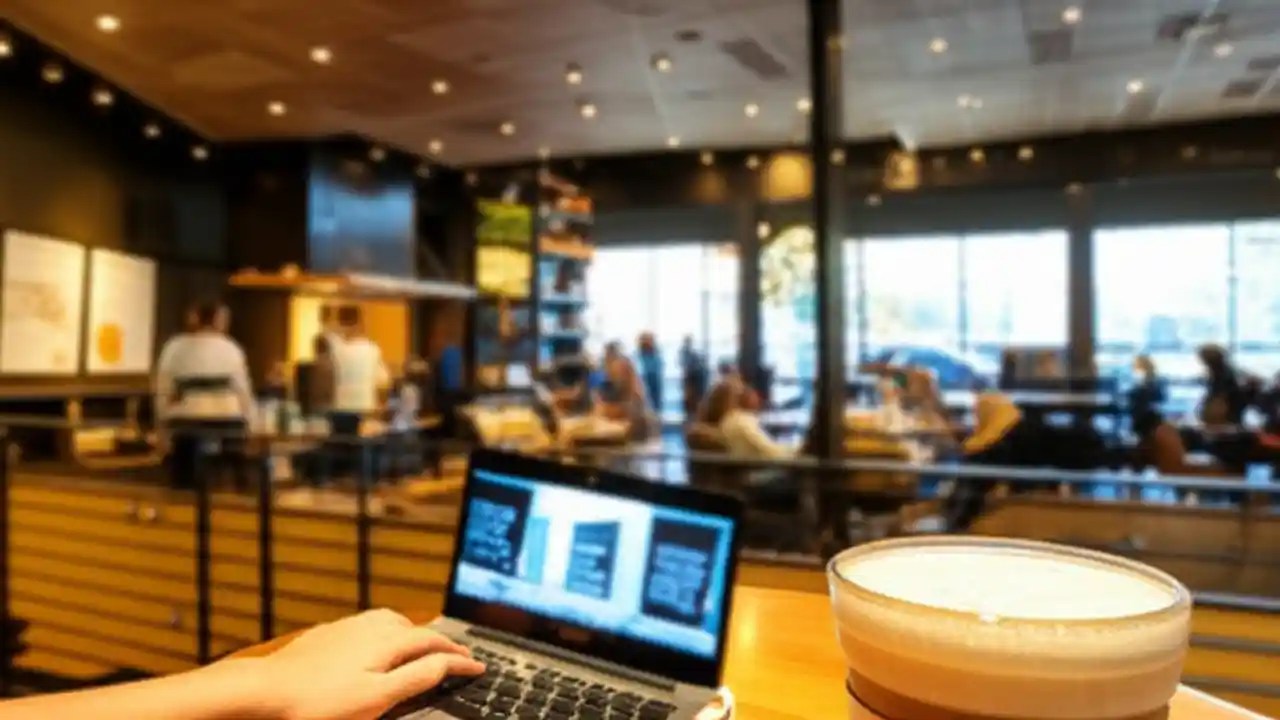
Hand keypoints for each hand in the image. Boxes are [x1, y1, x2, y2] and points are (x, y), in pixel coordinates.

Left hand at [261, 609, 484, 719]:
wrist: (263, 691)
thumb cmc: (320, 703)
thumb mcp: (378, 697)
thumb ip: (417, 677)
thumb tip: (450, 662)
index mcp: (388, 641)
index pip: (435, 645)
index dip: (459, 657)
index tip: (478, 666)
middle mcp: (370, 627)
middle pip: (415, 628)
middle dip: (439, 642)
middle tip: (455, 656)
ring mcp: (346, 627)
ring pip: (390, 621)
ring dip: (412, 632)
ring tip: (420, 645)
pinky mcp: (326, 635)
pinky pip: (367, 625)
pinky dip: (386, 633)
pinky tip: (375, 645)